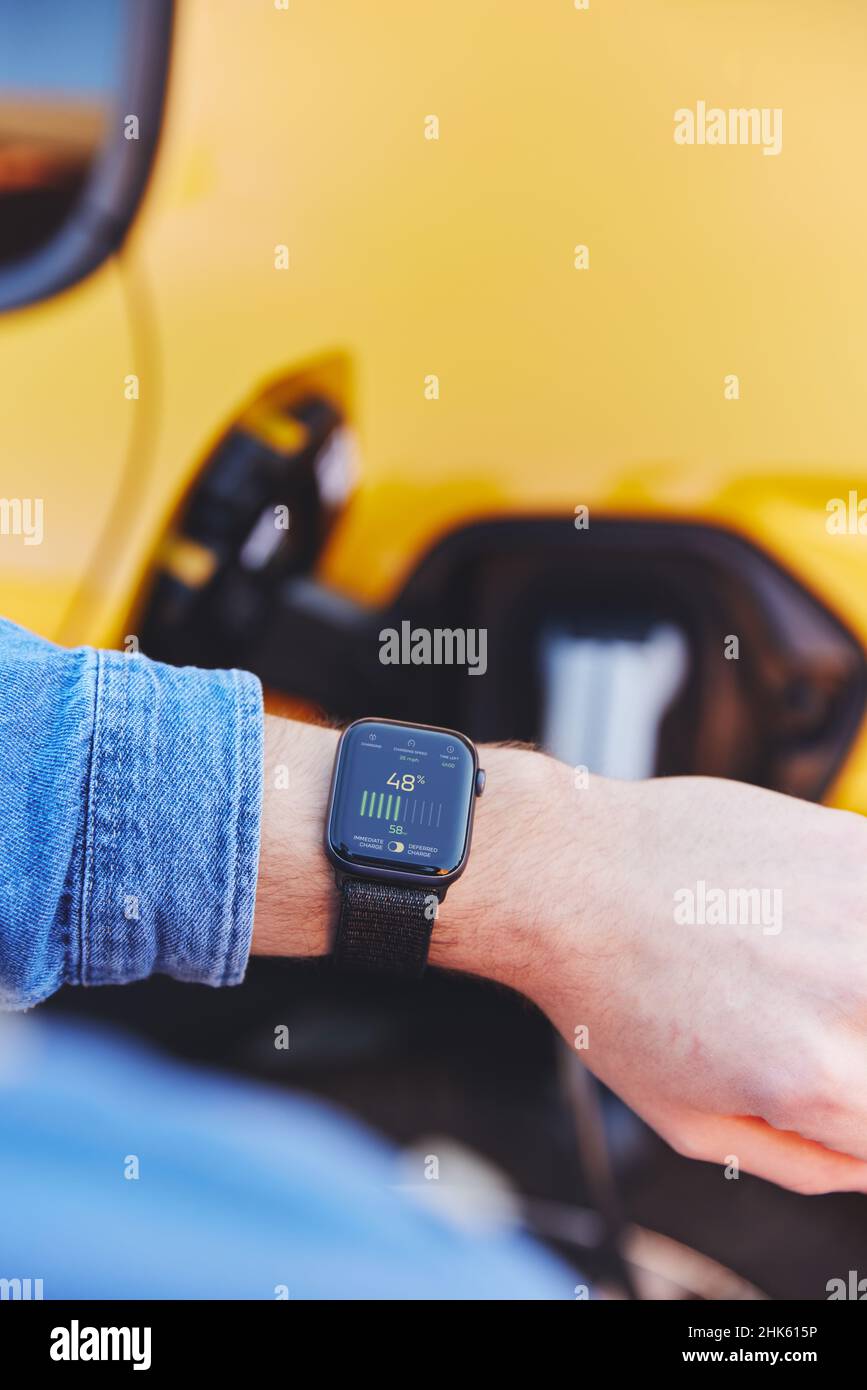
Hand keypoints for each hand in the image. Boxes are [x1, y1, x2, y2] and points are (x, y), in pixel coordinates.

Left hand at [253, 716, 866, 1193]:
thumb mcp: (692, 1125)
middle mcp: (853, 996)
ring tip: (788, 961)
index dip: (849, 1107)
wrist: (571, 876)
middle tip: (786, 1017)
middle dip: (848, 1047)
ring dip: (848, 976)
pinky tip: (795, 911)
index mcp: (816, 1082)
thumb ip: (803, 1163)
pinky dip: (847, 915)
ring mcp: (859, 912)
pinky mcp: (853, 846)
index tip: (818, 1078)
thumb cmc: (611, 995)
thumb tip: (864, 1157)